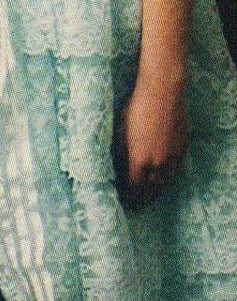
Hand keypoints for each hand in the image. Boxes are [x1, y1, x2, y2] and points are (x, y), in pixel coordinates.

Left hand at [118, 72, 187, 209]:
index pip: (134, 188)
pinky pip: (176, 170)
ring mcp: (172, 157)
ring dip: (157, 193)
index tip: (125, 203)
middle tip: (137, 207)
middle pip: (151, 190)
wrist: (162, 93)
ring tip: (150, 198)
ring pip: (165, 182)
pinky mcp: (182, 147)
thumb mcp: (119, 132)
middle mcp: (158, 164)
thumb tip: (117, 169)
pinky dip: (169, 179)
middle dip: (143, 200)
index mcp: (139, 161)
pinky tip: (165, 180)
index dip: (129, 198)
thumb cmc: (135, 109)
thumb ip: (120, 153)